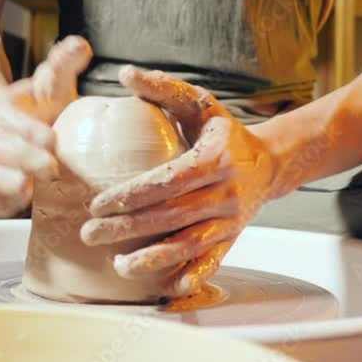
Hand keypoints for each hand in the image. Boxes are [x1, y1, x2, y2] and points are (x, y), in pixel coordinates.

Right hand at [0, 36, 91, 217]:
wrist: (19, 133)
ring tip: (27, 187)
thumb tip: (80, 44)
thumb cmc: (40, 111)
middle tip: (49, 167)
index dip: (24, 128)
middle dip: (18, 156)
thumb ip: (64, 65)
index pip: (2, 115)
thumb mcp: (53, 86)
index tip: (51, 139)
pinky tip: (11, 204)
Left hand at [80, 66, 277, 296]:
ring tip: (118, 266)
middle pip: (171, 215)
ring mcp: (230, 220)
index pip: (168, 180)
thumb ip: (163, 89)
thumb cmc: (225, 132)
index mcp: (215, 158)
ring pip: (189, 243)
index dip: (132, 194)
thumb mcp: (199, 104)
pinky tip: (169, 288)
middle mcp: (225, 192)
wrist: (271, 162)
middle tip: (90, 234)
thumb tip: (125, 73)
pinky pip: (213, 261)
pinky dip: (194, 275)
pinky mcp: (232, 238)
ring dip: (153, 258)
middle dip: (128, 228)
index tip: (97, 203)